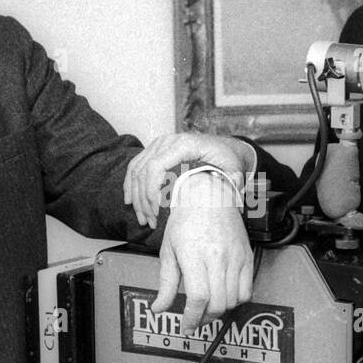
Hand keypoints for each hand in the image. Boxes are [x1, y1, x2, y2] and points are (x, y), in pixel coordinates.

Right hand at [124, 133, 256, 228]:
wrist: (225, 148)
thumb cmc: (228, 159)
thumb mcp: (233, 168)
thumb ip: (231, 179)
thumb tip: (230, 191)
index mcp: (184, 144)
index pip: (156, 166)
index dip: (151, 190)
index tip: (156, 211)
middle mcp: (168, 141)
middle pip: (143, 170)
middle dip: (143, 200)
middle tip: (150, 222)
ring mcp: (159, 144)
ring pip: (136, 170)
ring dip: (136, 197)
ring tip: (143, 219)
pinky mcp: (155, 149)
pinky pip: (135, 166)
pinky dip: (130, 185)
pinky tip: (130, 201)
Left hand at [152, 174, 252, 333]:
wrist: (209, 196)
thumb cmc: (185, 220)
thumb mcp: (168, 251)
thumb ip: (166, 284)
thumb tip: (158, 309)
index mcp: (194, 255)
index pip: (198, 297)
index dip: (192, 318)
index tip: (186, 327)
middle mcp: (218, 257)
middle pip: (217, 303)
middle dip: (204, 318)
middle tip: (195, 320)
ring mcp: (235, 257)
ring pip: (233, 300)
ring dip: (220, 311)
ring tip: (208, 309)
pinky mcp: (247, 256)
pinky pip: (247, 289)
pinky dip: (237, 300)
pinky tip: (225, 297)